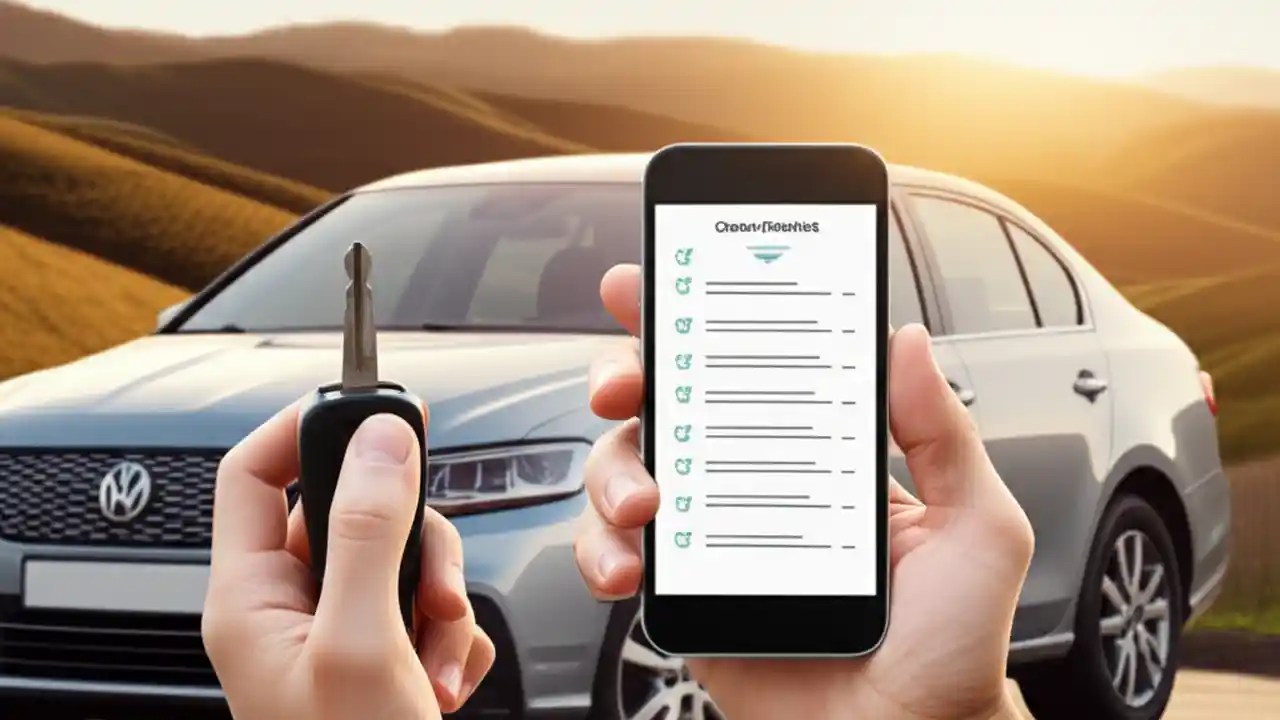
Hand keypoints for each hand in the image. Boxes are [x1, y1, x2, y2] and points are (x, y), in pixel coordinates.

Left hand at [203, 404, 495, 718]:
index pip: (255, 475)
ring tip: (436, 656)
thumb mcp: (361, 643)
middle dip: (413, 545)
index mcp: (253, 600)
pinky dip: (451, 640)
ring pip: (402, 561)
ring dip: (441, 602)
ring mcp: (338, 635)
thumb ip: (368, 534)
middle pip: (355, 514)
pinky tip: (441, 681)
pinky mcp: (381, 658)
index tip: (372, 407)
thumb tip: (381, 439)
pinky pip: (427, 609)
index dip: (306, 428)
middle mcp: (290, 611)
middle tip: (435, 586)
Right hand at [574, 264, 1034, 719]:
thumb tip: (907, 341)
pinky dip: (600, 551)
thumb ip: (944, 433)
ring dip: (612, 471)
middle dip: (627, 376)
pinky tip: (627, 566)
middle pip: (667, 405)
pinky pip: (616, 554)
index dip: (692, 318)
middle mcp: (753, 484)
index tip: (651, 283)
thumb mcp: (976, 526)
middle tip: (623, 384)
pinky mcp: (682, 596)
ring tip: (643, 505)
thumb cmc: (950, 643)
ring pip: (626, 471)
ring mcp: (710, 538)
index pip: (747, 366)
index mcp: (816, 455)